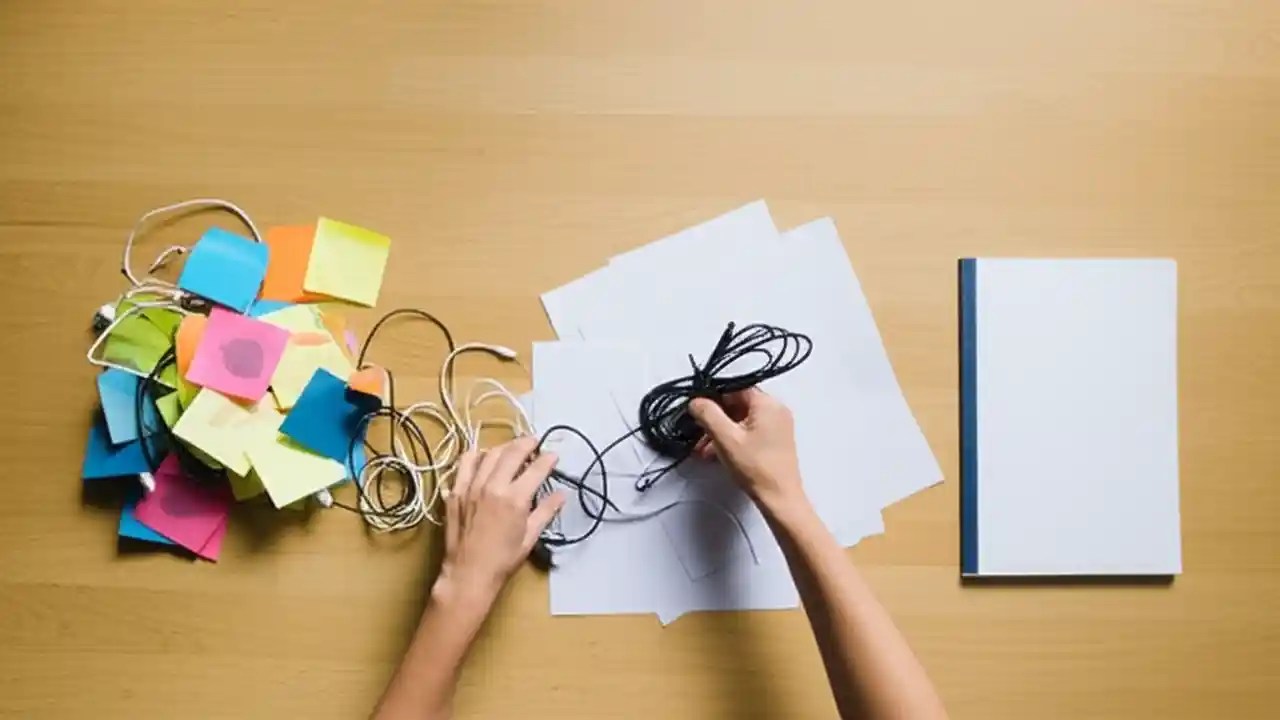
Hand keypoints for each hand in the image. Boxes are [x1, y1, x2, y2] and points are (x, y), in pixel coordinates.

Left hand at [436, 437, 564, 603]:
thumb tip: (562, 494)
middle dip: (527, 444)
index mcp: (515, 499)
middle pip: (512, 453)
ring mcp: (471, 487)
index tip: (553, 456)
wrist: (469, 574)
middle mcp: (493, 487)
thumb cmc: (503, 560)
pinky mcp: (455, 492)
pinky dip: (475, 455)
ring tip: (512, 448)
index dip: (548, 459)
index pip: (536, 469)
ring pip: (489, 454)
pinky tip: (483, 457)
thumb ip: (546, 511)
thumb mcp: (530, 537)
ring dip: (504, 447)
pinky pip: (464, 464)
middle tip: (534, 443)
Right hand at [688, 388, 807, 512]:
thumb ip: (708, 414)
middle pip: (737, 404)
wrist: (780, 498)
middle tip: (698, 433)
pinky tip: (718, 454)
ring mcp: (777, 426)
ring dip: (721, 432)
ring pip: (741, 420)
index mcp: (767, 404)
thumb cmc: (757, 468)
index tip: (698, 411)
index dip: (713, 398)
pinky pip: (750, 432)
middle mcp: (776, 411)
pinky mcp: (775, 441)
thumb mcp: (725, 438)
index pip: (734, 388)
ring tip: (704, 449)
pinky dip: (733, 439)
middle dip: (715, 419)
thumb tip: (696, 401)